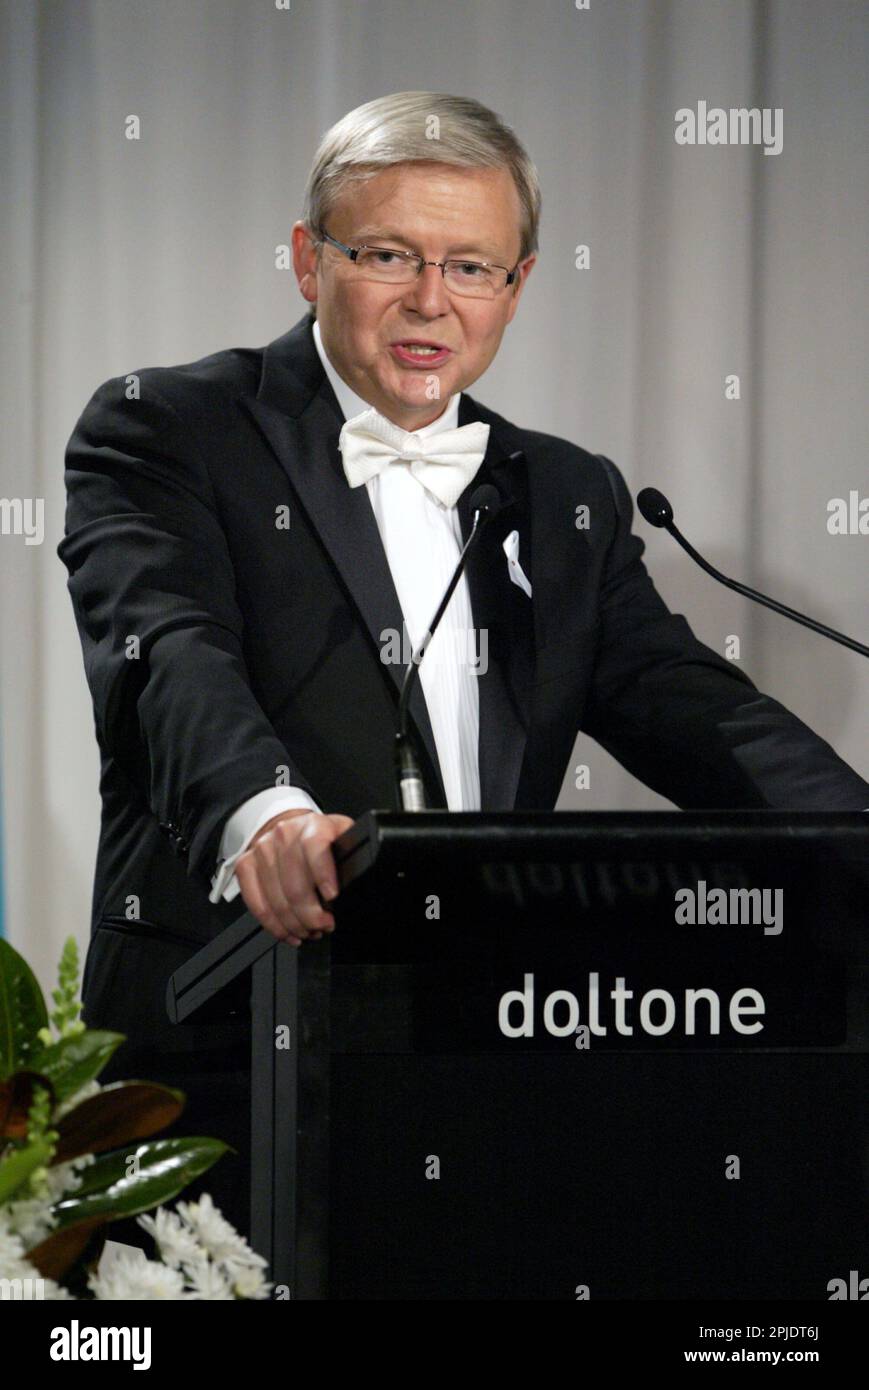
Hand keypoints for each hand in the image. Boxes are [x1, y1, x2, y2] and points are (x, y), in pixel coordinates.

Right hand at [234, 809, 353, 946]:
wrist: (291, 827)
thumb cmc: (320, 839)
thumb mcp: (343, 839)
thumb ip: (350, 857)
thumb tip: (359, 885)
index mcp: (313, 825)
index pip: (316, 848)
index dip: (324, 875)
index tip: (332, 897)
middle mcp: (284, 834)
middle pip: (295, 885)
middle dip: (312, 915)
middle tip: (324, 926)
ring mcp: (262, 849)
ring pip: (276, 900)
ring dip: (295, 925)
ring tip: (309, 932)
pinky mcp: (245, 865)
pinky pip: (256, 903)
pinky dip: (273, 925)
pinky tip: (288, 932)